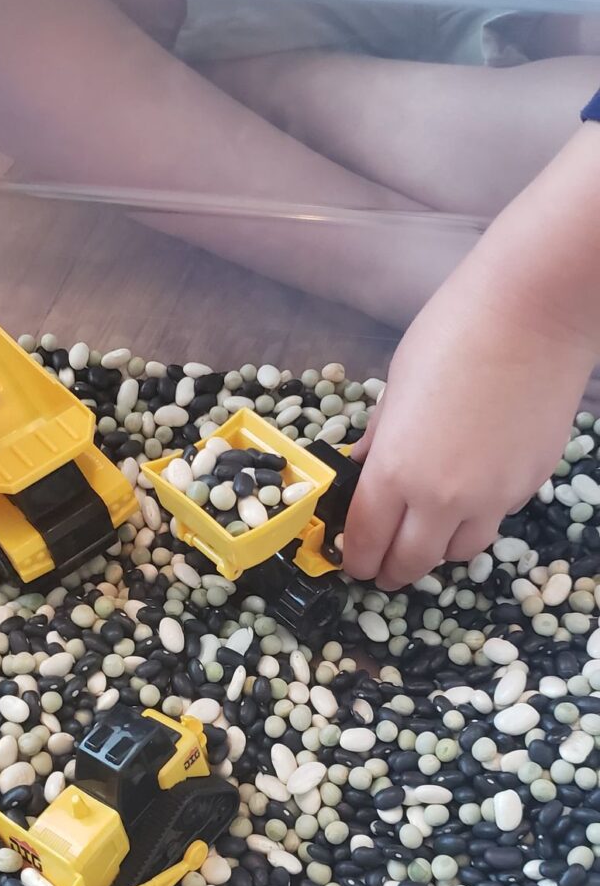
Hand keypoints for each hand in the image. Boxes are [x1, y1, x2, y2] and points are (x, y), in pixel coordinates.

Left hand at [341, 250, 595, 590]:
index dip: (356, 558)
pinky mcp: (529, 484)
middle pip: (412, 563)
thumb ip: (380, 439)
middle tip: (384, 569)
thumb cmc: (453, 333)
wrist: (534, 314)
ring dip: (438, 550)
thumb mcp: (396, 387)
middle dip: (392, 571)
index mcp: (396, 471)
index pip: (367, 539)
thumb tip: (363, 466)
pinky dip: (478, 517)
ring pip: (459, 551)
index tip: (352, 563)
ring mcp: (493, 497)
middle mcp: (443, 498)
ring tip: (429, 534)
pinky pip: (496, 518)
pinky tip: (472, 491)